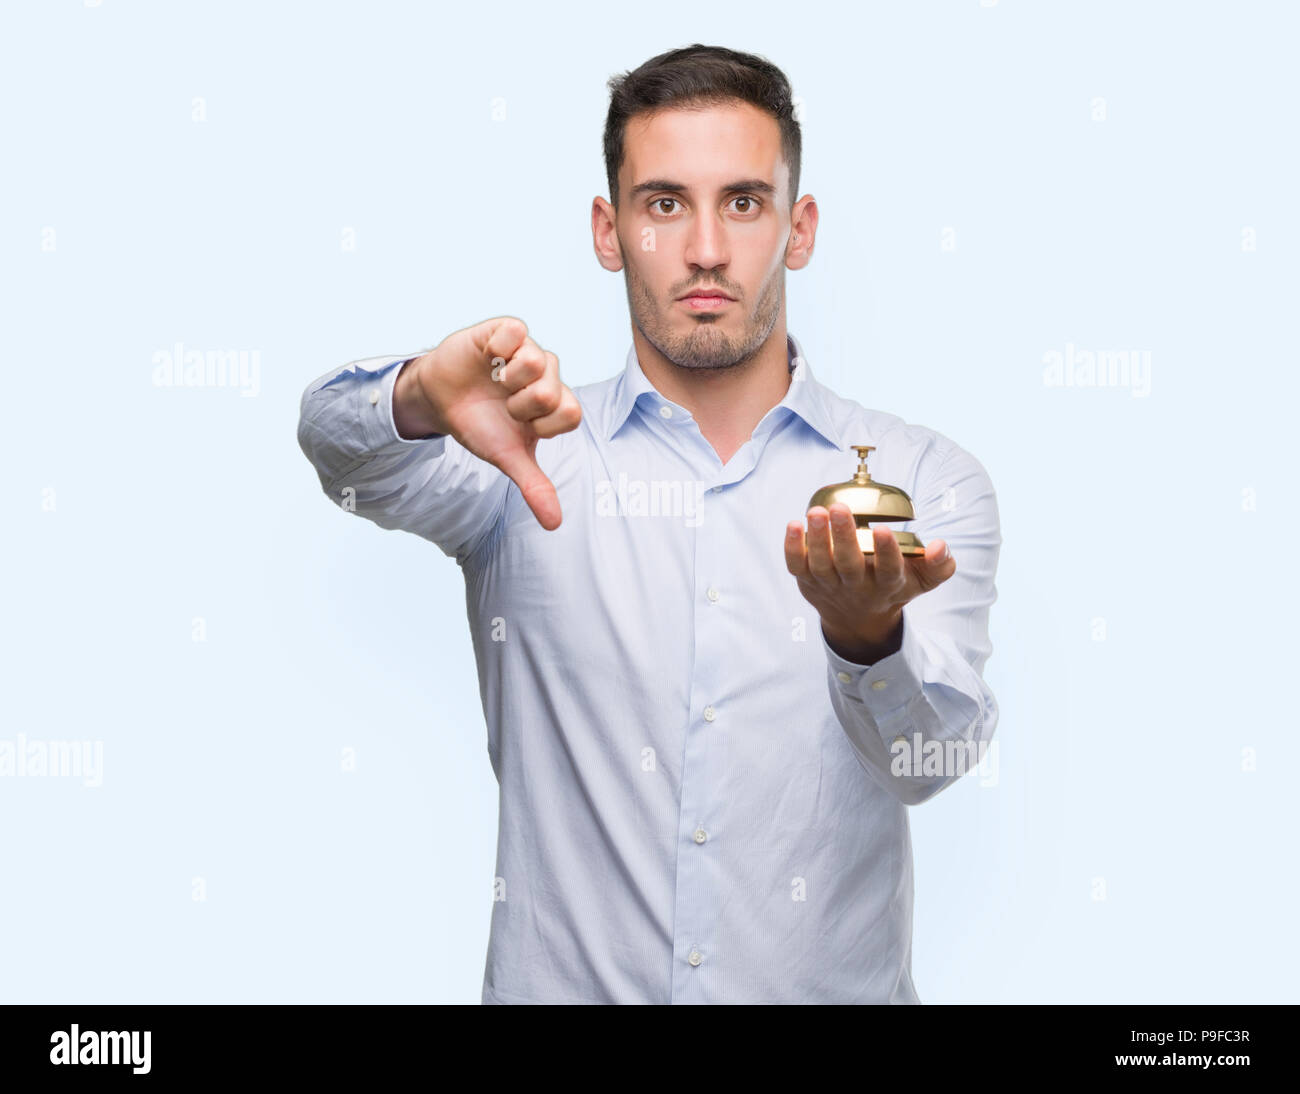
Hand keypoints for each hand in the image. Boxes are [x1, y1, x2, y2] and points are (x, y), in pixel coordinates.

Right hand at [395, 316, 581, 529]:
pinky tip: (488, 358)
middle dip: (519, 407)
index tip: (522, 426)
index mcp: (554, 404)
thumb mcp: (506, 456)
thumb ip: (534, 486)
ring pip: (538, 360)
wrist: (440, 400)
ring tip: (495, 381)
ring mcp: (527, 351)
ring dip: (508, 380)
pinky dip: (498, 349)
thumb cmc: (479, 425)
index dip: (543, 425)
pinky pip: (517, 331)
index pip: (573, 413)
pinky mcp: (504, 330)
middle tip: (504, 404)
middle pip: (551, 391)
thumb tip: (555, 525)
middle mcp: (547, 375)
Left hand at [784, 502, 955, 660]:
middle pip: (848, 565)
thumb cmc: (891, 587)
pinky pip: (797, 566)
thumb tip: (940, 546)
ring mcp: (829, 585)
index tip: (885, 530)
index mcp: (886, 585)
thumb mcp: (921, 581)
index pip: (888, 570)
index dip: (886, 552)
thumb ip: (937, 565)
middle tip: (841, 509)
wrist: (857, 620)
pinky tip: (794, 525)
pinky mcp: (808, 582)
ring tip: (816, 512)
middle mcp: (856, 586)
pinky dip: (792, 548)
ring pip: (820, 565)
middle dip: (844, 537)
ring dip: (817, 539)